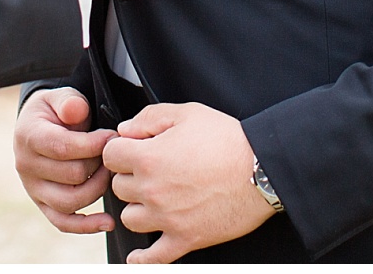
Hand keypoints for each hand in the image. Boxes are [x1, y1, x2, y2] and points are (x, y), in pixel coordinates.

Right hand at [13, 87, 116, 233]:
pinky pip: (62, 222)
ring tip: (111, 173)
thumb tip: (76, 111)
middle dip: (99, 164)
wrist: (40, 126)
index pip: (63, 147)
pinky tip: (108, 222)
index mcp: (29, 136)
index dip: (94, 144)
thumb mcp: (60, 96)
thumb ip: (69, 101)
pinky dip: (86, 226)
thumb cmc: (56, 111)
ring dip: (98, 189)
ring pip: (70, 201)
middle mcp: (26, 165)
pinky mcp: (42, 204)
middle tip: (115, 154)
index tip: (113, 136)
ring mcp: (33, 188)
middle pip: (72, 175)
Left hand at [102, 102, 275, 262]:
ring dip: (138, 208)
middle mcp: (152, 190)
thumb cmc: (227, 139)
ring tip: (155, 198)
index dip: (121, 149)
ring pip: (130, 218)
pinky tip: (138, 257)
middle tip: (152, 170)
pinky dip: (143, 259)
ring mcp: (167, 218)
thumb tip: (124, 130)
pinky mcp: (186, 238)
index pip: (110, 156)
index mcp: (148, 158)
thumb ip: (148, 117)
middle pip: (119, 187)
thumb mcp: (187, 113)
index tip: (133, 149)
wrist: (262, 169)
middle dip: (131, 177)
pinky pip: (154, 257)